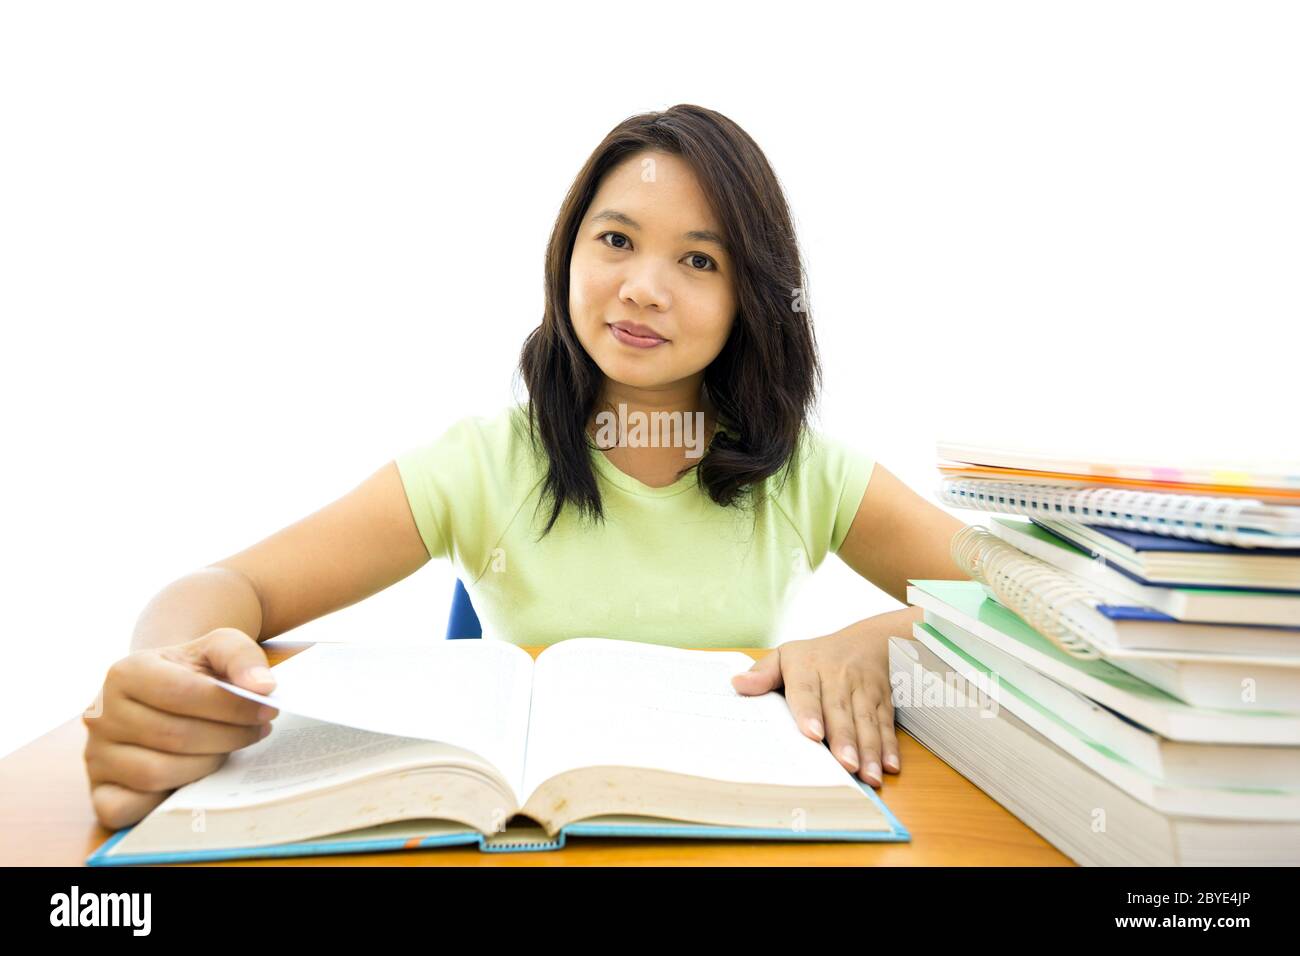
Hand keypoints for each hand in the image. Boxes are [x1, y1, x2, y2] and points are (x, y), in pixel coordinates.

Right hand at [83, 627, 280, 829]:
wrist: (162, 692)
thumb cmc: (193, 672)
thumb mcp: (217, 648)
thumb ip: (241, 657)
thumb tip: (262, 687)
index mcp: (125, 672)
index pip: (183, 693)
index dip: (232, 706)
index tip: (267, 710)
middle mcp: (101, 714)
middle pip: (173, 736)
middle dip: (228, 737)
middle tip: (258, 731)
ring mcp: (95, 755)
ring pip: (155, 774)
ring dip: (206, 765)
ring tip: (230, 749)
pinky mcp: (98, 790)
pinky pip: (126, 808)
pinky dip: (164, 801)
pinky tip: (194, 779)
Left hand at [731, 624, 899, 786]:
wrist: (867, 641)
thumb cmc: (815, 657)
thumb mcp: (786, 656)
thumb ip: (763, 673)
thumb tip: (737, 684)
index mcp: (807, 667)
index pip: (807, 691)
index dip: (810, 712)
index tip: (812, 734)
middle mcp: (838, 677)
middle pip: (841, 711)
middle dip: (844, 739)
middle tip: (846, 765)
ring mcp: (863, 689)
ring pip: (867, 720)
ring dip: (870, 749)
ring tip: (869, 775)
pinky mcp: (883, 701)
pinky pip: (887, 724)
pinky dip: (890, 747)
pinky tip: (890, 767)